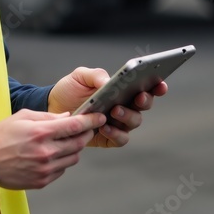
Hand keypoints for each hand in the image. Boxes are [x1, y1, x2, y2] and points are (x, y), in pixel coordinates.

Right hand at [0, 108, 105, 189]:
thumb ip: (47, 116)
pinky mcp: (42, 180)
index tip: (99, 118)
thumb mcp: (23, 116)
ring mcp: (45, 169)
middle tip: (85, 129)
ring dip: (74, 149)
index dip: (90, 121)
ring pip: (73, 158)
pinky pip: (62, 170)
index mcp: (41, 132)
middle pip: (78, 143)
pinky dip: (62, 161)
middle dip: (85, 134)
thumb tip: (68, 117)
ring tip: (65, 142)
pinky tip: (52, 155)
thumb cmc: (2, 135)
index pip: (74, 126)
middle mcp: (46, 152)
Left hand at [47, 66, 167, 148]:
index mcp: (123, 89)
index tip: (160, 83)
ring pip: (134, 122)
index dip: (157, 86)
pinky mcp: (109, 138)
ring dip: (127, 116)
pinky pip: (120, 138)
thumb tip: (110, 81)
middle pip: (144, 105)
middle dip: (144, 100)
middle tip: (138, 96)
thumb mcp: (80, 76)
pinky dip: (115, 133)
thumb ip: (96, 75)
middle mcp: (125, 106)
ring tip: (114, 111)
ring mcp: (118, 123)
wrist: (53, 108)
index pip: (146, 87)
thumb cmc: (70, 89)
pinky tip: (104, 126)